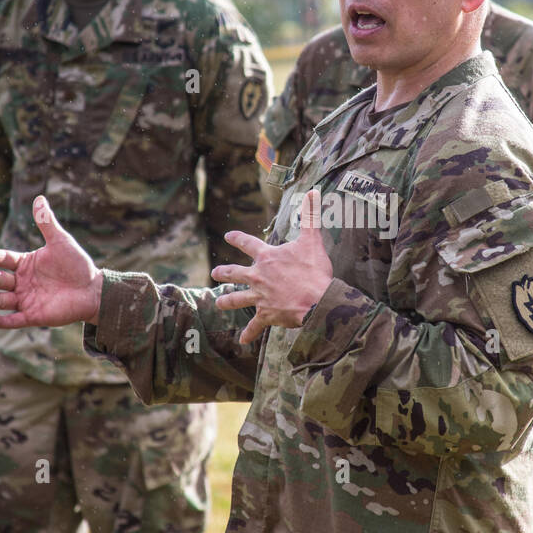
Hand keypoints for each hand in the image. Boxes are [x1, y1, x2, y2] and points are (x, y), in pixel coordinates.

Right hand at [0, 195, 103, 328]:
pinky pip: (16, 319)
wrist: (93, 289)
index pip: (4, 260)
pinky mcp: (34, 315)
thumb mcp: (61, 241)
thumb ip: (47, 223)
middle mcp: (22, 282)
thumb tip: (39, 198)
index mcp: (25, 264)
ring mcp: (27, 299)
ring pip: (2, 300)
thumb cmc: (77, 264)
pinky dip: (4, 321)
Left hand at [212, 188, 332, 343]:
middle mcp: (258, 277)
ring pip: (238, 299)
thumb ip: (310, 216)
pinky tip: (242, 341)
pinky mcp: (266, 315)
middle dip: (224, 273)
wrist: (317, 300)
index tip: (228, 236)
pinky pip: (255, 326)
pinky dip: (249, 334)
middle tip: (215, 273)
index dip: (237, 238)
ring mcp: (260, 297)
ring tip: (218, 302)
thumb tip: (314, 192)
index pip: (247, 244)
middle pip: (235, 273)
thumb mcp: (312, 240)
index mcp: (267, 258)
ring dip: (227, 301)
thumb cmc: (314, 270)